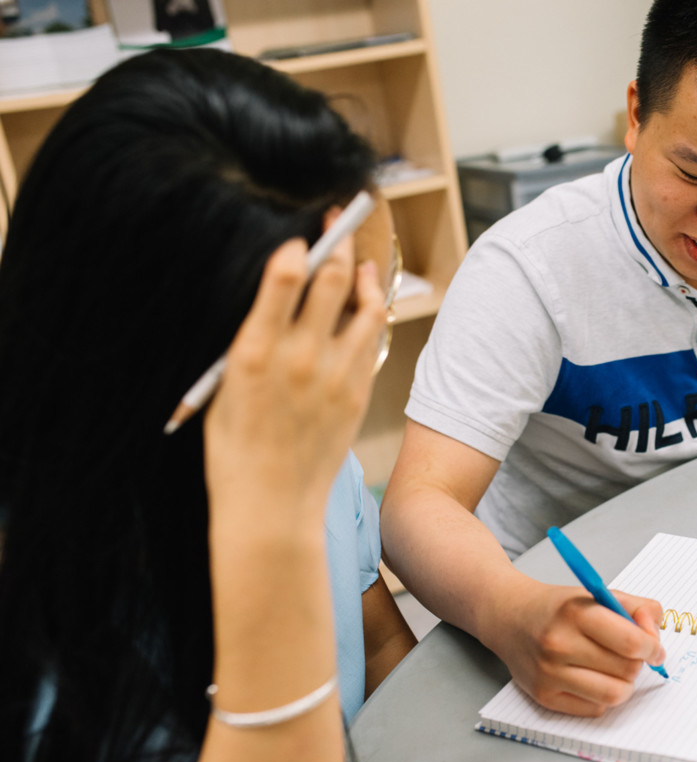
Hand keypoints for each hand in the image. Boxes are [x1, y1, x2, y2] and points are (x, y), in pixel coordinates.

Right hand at [204, 228, 385, 525]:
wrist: (271, 505)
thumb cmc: (234, 448)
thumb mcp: (223, 387)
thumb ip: (250, 340)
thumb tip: (271, 300)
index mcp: (254, 350)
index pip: (286, 274)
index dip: (299, 244)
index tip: (301, 234)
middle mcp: (300, 356)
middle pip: (333, 279)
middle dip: (338, 240)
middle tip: (339, 221)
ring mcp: (335, 375)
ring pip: (366, 306)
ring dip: (364, 276)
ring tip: (360, 263)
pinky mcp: (358, 393)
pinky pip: (372, 341)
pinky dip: (371, 315)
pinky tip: (366, 304)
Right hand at [486, 580, 665, 716]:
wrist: (510, 617)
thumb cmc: (559, 608)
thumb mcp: (598, 594)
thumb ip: (637, 608)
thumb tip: (654, 636)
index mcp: (576, 613)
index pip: (631, 643)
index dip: (652, 648)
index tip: (654, 648)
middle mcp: (560, 644)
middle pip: (626, 670)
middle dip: (637, 663)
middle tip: (631, 655)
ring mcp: (550, 674)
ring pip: (613, 695)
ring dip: (624, 684)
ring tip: (615, 669)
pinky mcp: (544, 696)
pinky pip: (594, 708)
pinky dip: (603, 697)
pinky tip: (594, 678)